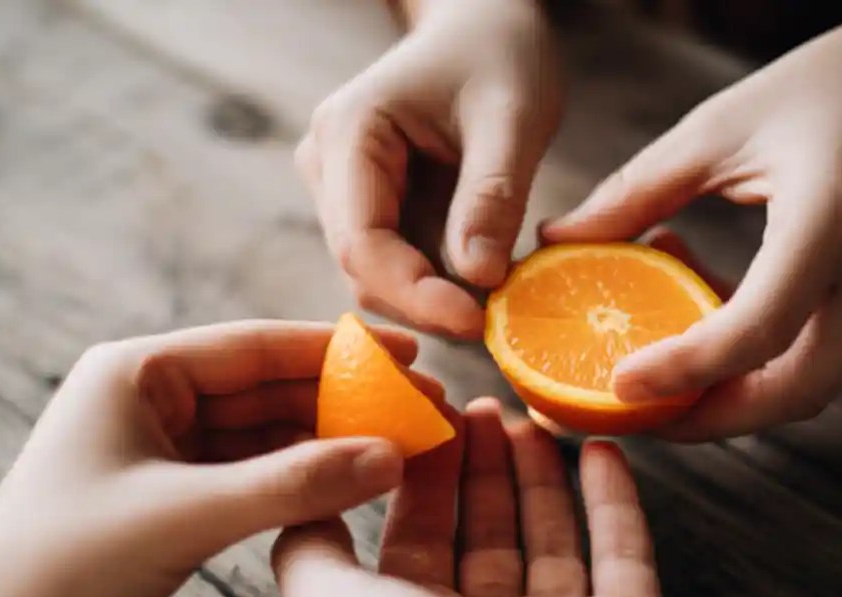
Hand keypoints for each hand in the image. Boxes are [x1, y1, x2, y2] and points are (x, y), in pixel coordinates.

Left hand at [273, 399, 684, 596]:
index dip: (419, 471)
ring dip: (537, 474)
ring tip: (528, 416)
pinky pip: (623, 554)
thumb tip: (303, 504)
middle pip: (481, 528)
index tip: (425, 412)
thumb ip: (310, 553)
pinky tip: (602, 449)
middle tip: (481, 403)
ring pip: (547, 535)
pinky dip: (614, 501)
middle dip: (478, 464)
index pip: (414, 532)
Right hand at [298, 0, 562, 337]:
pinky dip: (440, 284)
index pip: (362, 244)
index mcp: (349, 135)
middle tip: (500, 320)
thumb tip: (479, 278)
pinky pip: (398, 264)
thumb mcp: (512, 117)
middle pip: (363, 270)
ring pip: (378, 276)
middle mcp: (328, 166)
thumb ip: (493, 196)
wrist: (482, 26)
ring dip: (435, 299)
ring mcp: (344, 190)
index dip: (415, 295)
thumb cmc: (499, 54)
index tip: (478, 321)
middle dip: (428, 304)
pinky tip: (486, 281)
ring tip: (501, 298)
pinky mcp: (371, 207)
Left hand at [543, 11, 841, 440]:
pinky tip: (709, 332)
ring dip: (735, 399)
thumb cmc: (827, 88)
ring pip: (813, 387)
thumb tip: (561, 238)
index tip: (621, 386)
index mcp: (834, 217)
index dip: (687, 370)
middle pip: (798, 391)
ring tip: (660, 385)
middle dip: (711, 419)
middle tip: (635, 415)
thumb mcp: (719, 128)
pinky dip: (763, 366)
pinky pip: (825, 358)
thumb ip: (638, 191)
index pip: (762, 327)